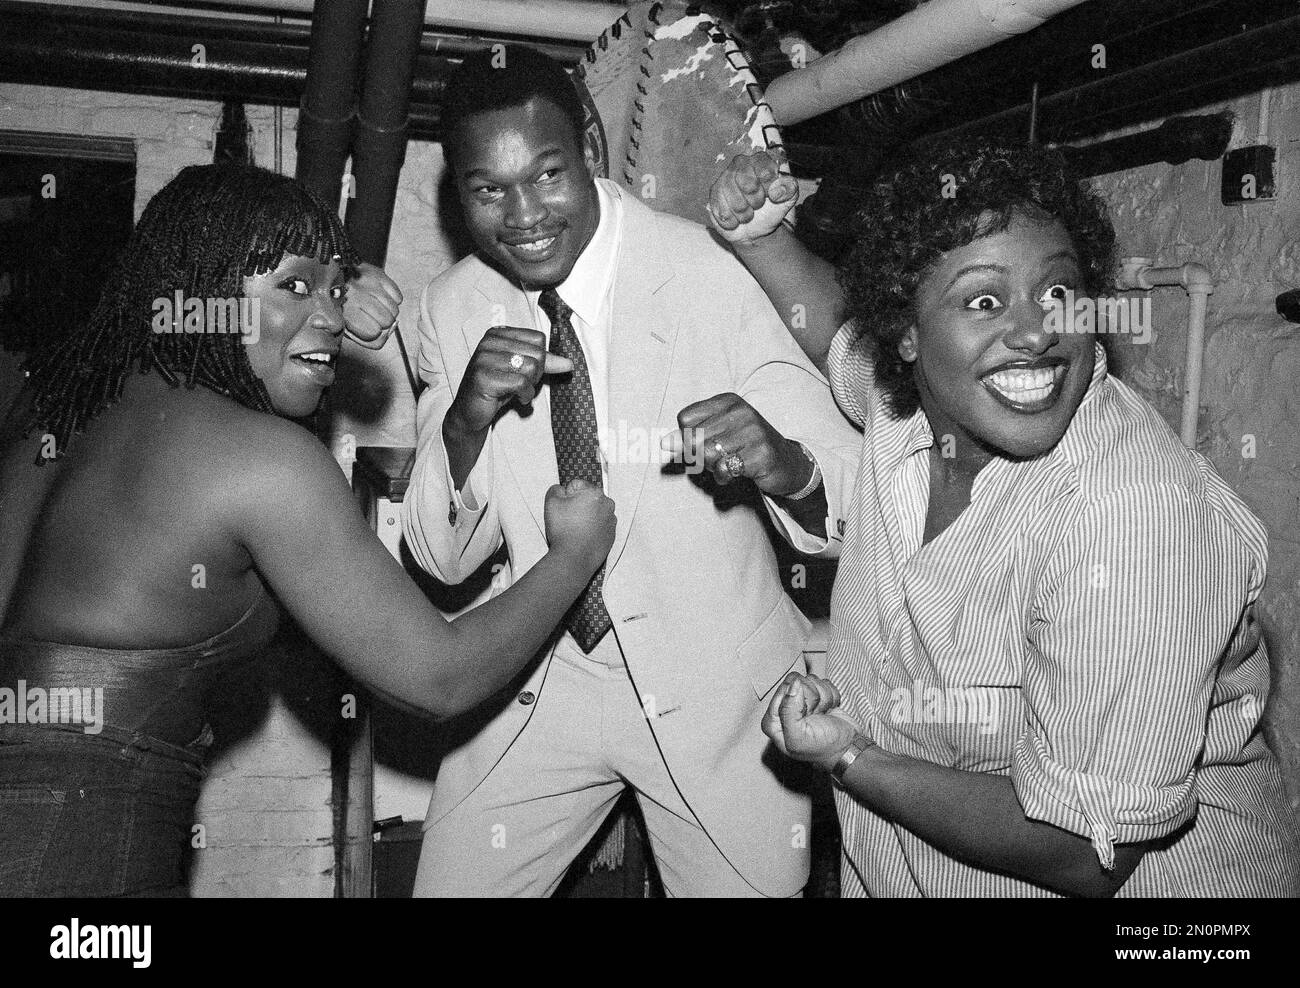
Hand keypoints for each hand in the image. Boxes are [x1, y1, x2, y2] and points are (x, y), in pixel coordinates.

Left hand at [343, 262, 402, 348]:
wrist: (336, 279)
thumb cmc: (346, 309)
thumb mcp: (352, 332)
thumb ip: (373, 341)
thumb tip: (389, 332)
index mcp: (345, 312)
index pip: (373, 332)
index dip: (372, 333)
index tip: (364, 326)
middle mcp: (356, 295)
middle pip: (387, 321)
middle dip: (383, 322)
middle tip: (372, 316)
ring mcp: (368, 283)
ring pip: (395, 310)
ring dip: (389, 312)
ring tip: (376, 305)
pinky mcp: (378, 274)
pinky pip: (398, 297)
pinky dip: (393, 300)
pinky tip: (381, 297)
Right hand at [447, 326, 573, 436]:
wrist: (471, 412)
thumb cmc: (497, 388)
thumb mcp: (522, 371)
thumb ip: (544, 363)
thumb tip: (569, 363)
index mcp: (498, 333)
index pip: (538, 338)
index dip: (540, 359)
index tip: (526, 371)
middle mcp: (489, 342)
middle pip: (537, 352)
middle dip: (536, 374)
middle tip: (522, 383)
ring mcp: (483, 359)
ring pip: (530, 366)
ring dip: (530, 386)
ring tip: (518, 391)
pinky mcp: (483, 377)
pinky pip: (520, 382)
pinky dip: (525, 394)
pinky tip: (517, 398)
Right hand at [544, 479, 615, 573]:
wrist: (573, 558)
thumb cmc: (564, 531)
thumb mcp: (551, 502)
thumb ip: (556, 489)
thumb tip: (562, 490)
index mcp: (595, 493)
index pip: (576, 486)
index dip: (566, 496)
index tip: (563, 509)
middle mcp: (607, 505)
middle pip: (587, 499)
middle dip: (578, 506)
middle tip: (568, 520)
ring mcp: (611, 521)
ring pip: (594, 513)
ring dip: (585, 517)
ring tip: (574, 530)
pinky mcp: (611, 535)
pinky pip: (599, 527)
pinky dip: (592, 529)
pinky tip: (582, 537)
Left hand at [660, 393, 813, 494]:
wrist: (786, 463)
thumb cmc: (745, 447)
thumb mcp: (717, 435)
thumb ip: (689, 437)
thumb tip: (664, 443)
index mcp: (728, 401)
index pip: (685, 419)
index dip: (689, 438)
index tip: (707, 442)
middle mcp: (741, 411)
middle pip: (693, 438)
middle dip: (699, 455)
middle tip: (717, 457)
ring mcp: (753, 431)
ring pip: (706, 454)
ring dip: (711, 467)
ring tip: (727, 464)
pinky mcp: (761, 454)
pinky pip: (724, 468)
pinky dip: (724, 476)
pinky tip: (737, 473)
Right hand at [706, 149, 798, 247]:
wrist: (755, 229)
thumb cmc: (771, 209)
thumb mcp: (788, 198)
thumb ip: (790, 188)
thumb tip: (776, 190)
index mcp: (760, 160)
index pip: (765, 171)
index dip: (769, 189)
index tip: (771, 195)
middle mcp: (740, 163)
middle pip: (749, 185)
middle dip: (756, 202)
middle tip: (758, 204)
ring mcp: (724, 178)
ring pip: (736, 202)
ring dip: (745, 214)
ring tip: (747, 212)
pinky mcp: (713, 194)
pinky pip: (724, 212)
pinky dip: (733, 221)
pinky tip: (735, 218)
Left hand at [762, 672, 861, 769]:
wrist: (847, 749)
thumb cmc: (822, 748)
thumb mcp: (799, 736)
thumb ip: (788, 711)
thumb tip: (793, 684)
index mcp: (772, 721)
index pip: (784, 689)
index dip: (799, 699)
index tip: (807, 714)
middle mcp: (783, 709)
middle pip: (796, 681)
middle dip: (811, 697)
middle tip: (815, 714)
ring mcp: (800, 701)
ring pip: (811, 680)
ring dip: (822, 698)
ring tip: (822, 714)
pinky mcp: (816, 696)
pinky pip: (823, 683)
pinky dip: (830, 697)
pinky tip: (828, 711)